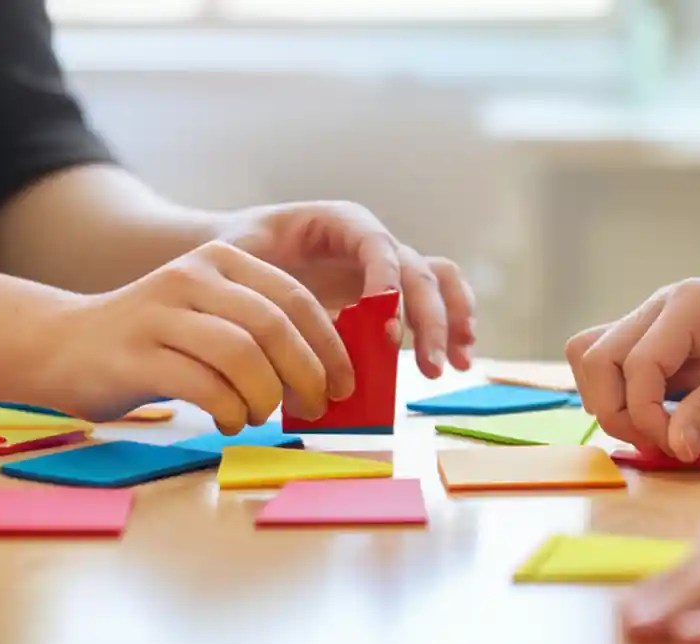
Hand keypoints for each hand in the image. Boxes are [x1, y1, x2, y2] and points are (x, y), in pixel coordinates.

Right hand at [42, 242, 352, 433]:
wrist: (63, 345)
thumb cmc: (158, 342)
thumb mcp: (214, 317)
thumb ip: (265, 333)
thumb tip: (332, 375)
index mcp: (223, 260)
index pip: (295, 299)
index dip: (330, 346)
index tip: (346, 385)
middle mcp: (193, 276)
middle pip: (275, 326)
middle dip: (308, 375)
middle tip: (317, 408)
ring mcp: (160, 312)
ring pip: (242, 355)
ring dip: (267, 397)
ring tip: (262, 415)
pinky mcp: (135, 354)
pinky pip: (204, 386)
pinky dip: (230, 412)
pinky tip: (231, 423)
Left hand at [218, 201, 475, 377]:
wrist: (239, 253)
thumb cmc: (239, 251)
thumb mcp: (242, 258)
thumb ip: (266, 289)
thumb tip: (291, 343)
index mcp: (339, 222)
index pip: (377, 245)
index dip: (389, 284)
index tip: (388, 330)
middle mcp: (372, 241)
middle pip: (417, 270)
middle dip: (428, 319)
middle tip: (428, 365)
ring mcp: (386, 266)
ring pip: (437, 281)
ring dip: (453, 320)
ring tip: (456, 362)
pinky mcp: (391, 292)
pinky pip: (434, 300)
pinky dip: (452, 325)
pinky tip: (460, 358)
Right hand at [565, 279, 699, 459]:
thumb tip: (673, 448)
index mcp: (688, 303)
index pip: (636, 365)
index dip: (647, 415)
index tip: (679, 448)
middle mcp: (660, 305)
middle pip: (597, 358)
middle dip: (616, 410)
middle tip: (659, 443)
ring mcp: (654, 321)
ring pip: (594, 358)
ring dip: (611, 401)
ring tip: (654, 431)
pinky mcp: (658, 342)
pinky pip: (616, 366)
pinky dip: (623, 395)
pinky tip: (659, 418)